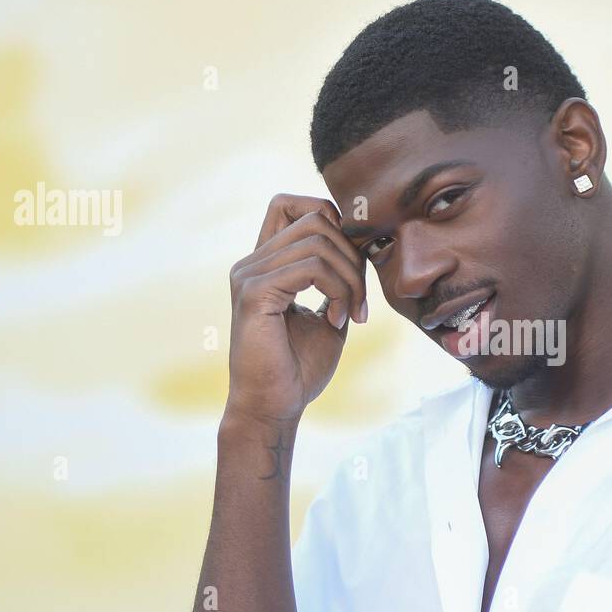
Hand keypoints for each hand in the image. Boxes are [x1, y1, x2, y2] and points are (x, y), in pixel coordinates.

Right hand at [224, 193, 367, 424]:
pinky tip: (337, 320)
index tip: (353, 269)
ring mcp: (248, 275)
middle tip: (360, 303)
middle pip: (316, 219)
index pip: (290, 204)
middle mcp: (251, 262)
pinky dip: (338, 290)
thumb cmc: (299, 367)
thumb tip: (363, 243)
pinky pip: (312, 267)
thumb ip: (338, 277)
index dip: (332, 221)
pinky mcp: (254, 293)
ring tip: (351, 314)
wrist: (274, 408)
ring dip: (350, 278)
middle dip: (353, 256)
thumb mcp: (329, 312)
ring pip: (319, 241)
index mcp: (264, 263)